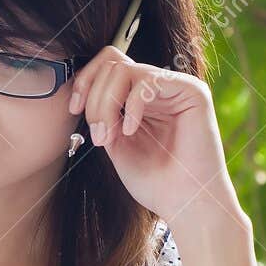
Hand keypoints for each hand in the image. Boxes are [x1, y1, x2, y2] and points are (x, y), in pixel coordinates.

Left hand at [66, 47, 236, 225]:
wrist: (184, 202)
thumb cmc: (153, 180)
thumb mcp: (114, 142)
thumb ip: (102, 114)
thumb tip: (80, 90)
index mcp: (141, 96)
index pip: (108, 65)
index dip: (84, 82)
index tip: (73, 110)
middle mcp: (159, 86)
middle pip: (111, 62)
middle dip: (93, 98)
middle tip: (98, 133)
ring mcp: (176, 86)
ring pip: (123, 69)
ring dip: (106, 103)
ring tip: (109, 136)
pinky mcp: (193, 91)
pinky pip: (148, 80)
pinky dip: (131, 106)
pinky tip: (130, 131)